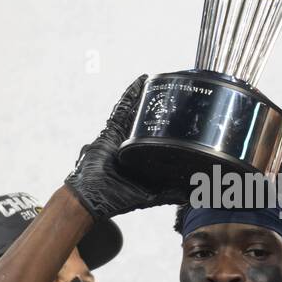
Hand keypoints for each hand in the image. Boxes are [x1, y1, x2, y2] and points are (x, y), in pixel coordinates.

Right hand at [65, 76, 189, 220]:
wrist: (91, 197)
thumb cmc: (115, 199)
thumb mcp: (149, 196)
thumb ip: (169, 194)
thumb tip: (190, 195)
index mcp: (141, 158)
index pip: (158, 139)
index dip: (168, 128)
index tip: (183, 117)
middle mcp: (131, 145)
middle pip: (146, 121)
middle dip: (157, 108)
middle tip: (173, 94)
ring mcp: (120, 136)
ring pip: (135, 112)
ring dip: (145, 98)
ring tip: (157, 82)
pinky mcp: (111, 131)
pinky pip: (121, 109)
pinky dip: (130, 96)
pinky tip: (139, 83)